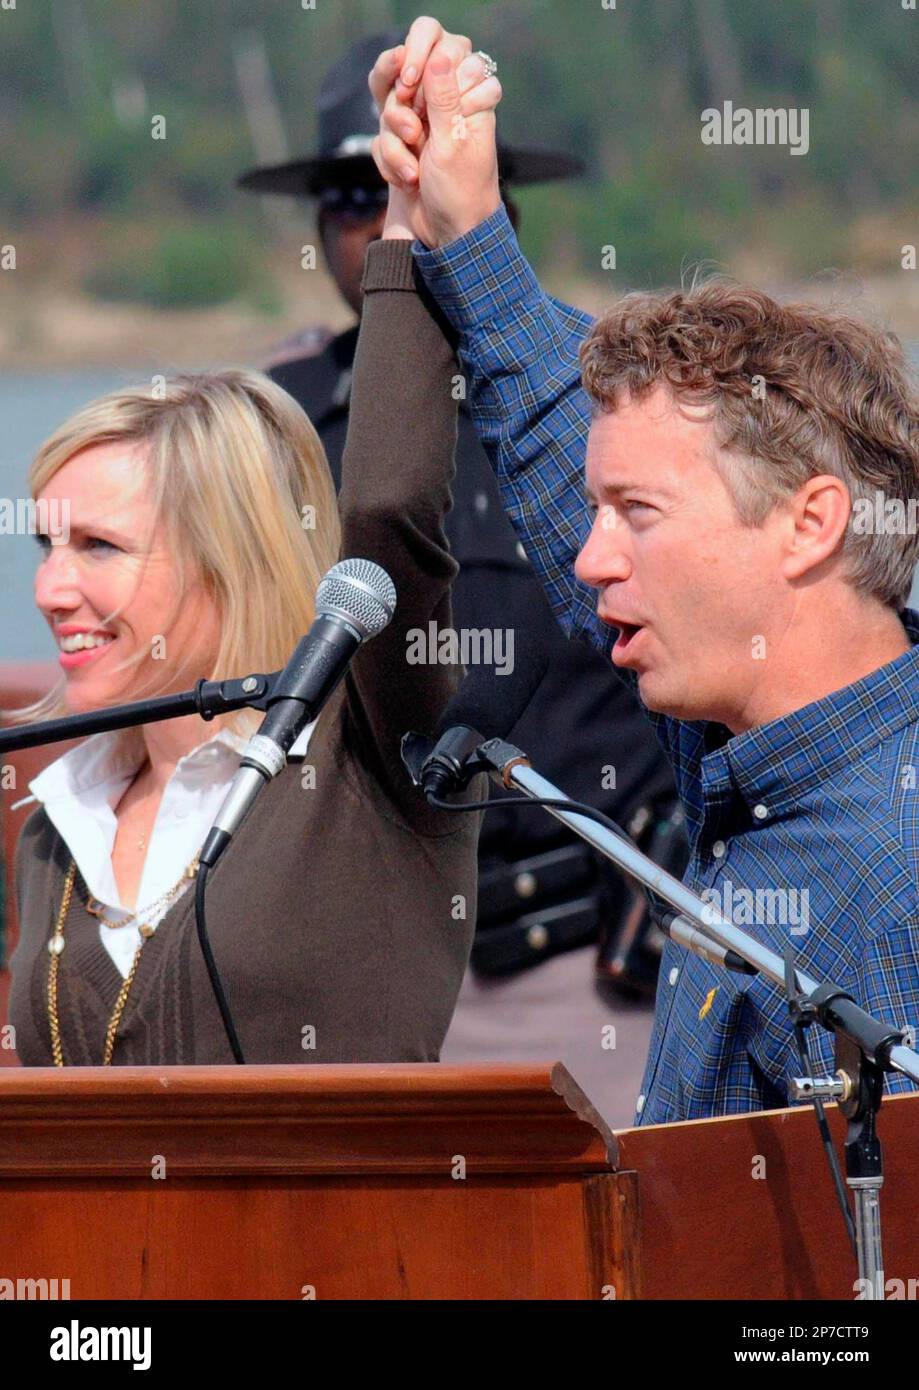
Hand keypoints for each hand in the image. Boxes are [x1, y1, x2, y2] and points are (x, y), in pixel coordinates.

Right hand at [369, 18, 502, 246]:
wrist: (448, 237)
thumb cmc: (461, 193)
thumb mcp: (452, 142)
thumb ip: (443, 96)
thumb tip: (440, 53)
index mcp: (468, 97)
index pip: (441, 50)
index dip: (421, 63)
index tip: (411, 83)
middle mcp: (443, 106)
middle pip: (406, 74)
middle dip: (400, 108)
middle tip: (413, 132)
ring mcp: (421, 126)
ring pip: (389, 108)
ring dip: (394, 142)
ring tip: (413, 170)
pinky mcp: (403, 147)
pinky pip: (380, 140)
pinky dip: (390, 162)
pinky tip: (408, 182)